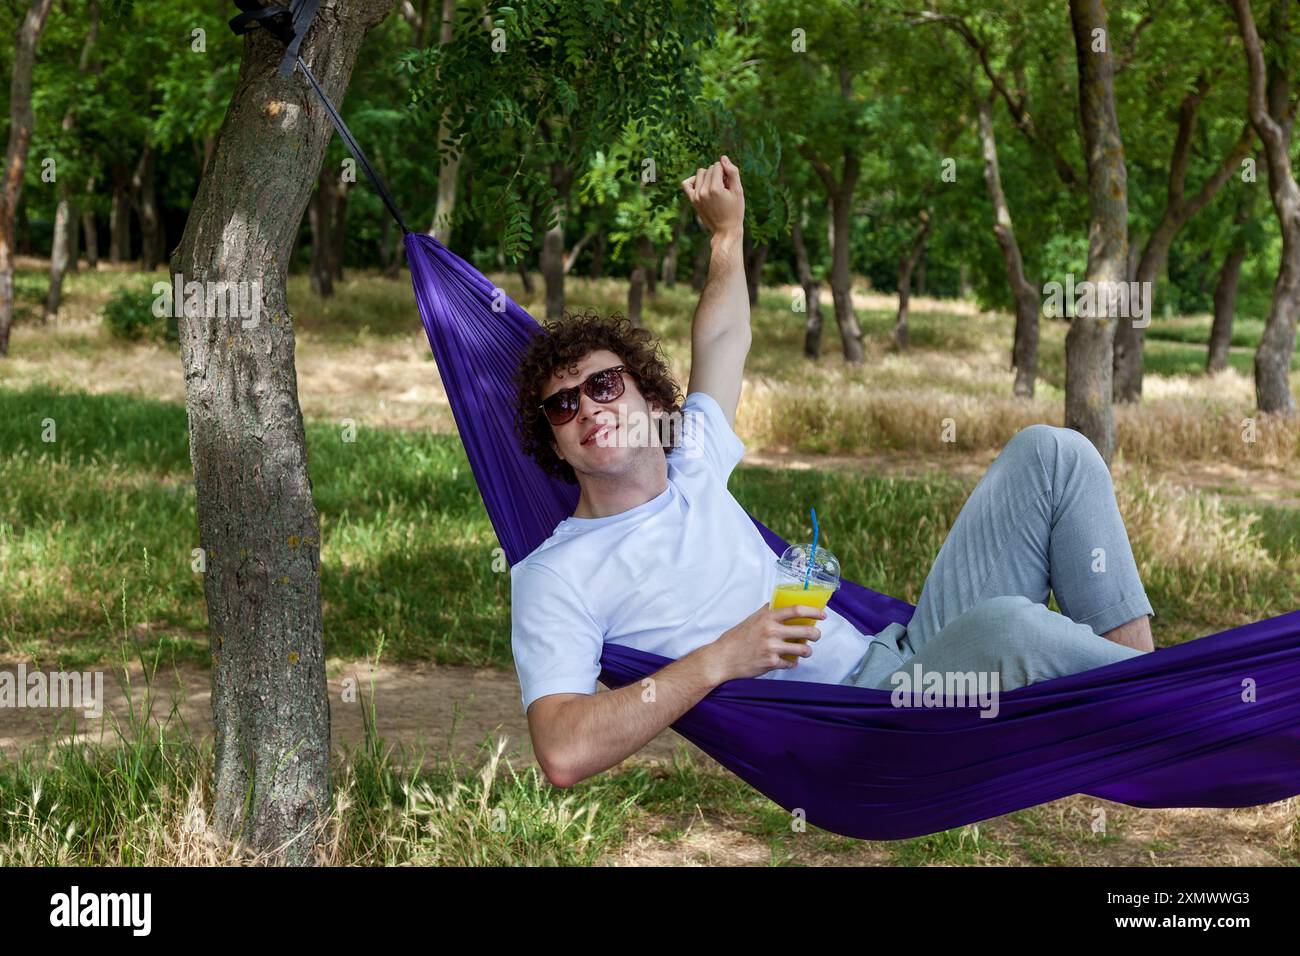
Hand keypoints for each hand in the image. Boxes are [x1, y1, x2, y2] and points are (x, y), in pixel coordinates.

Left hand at [681, 155, 743, 237]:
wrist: (725, 230)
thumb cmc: (735, 211)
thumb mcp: (738, 191)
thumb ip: (733, 172)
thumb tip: (723, 157)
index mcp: (715, 188)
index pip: (718, 165)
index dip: (726, 172)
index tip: (730, 183)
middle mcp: (703, 191)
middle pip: (709, 169)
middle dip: (718, 174)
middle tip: (725, 188)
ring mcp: (696, 196)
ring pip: (700, 173)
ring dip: (708, 176)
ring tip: (715, 187)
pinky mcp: (692, 200)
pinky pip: (686, 183)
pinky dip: (693, 180)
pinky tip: (702, 185)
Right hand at [708, 602, 825, 681]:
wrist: (723, 658)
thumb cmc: (736, 638)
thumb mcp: (752, 619)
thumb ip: (767, 611)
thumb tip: (780, 603)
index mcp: (768, 617)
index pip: (796, 609)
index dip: (814, 611)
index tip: (822, 614)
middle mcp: (771, 631)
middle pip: (806, 630)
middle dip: (816, 634)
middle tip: (816, 635)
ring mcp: (772, 648)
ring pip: (802, 649)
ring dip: (807, 651)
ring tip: (804, 651)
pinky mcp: (771, 663)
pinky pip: (790, 663)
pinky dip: (791, 663)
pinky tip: (788, 661)